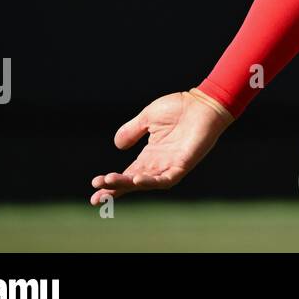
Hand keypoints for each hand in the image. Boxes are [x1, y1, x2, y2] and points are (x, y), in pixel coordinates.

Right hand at [90, 89, 233, 204]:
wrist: (204, 103)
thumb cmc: (180, 108)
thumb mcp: (149, 117)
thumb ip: (132, 131)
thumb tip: (117, 145)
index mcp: (150, 155)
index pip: (127, 173)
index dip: (112, 181)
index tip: (94, 186)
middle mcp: (159, 164)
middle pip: (132, 182)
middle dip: (115, 189)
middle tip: (97, 195)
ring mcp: (171, 165)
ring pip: (146, 182)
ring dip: (128, 185)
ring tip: (110, 184)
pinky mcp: (183, 164)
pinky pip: (166, 178)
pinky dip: (152, 180)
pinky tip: (137, 179)